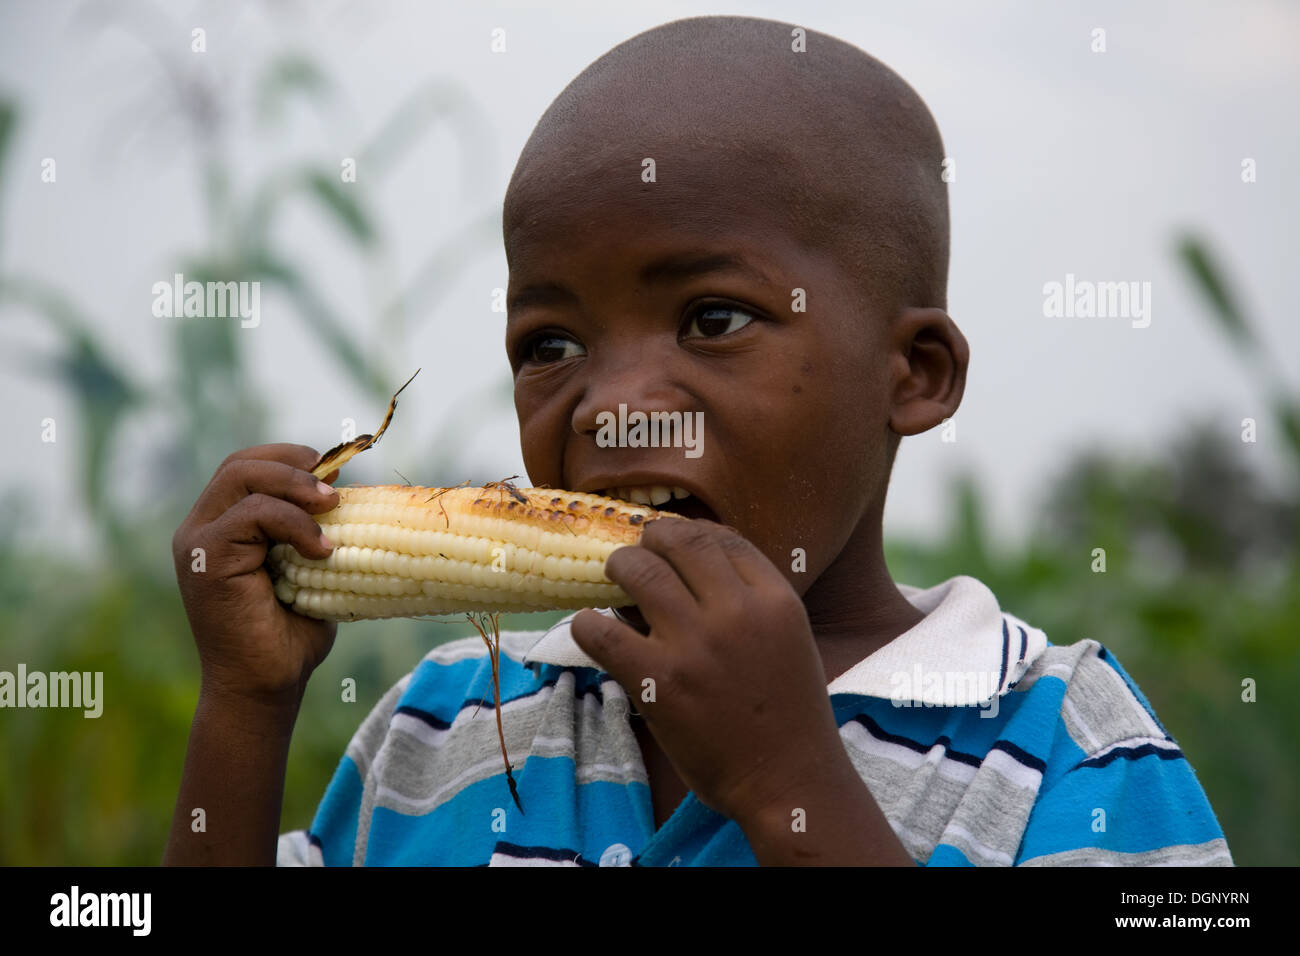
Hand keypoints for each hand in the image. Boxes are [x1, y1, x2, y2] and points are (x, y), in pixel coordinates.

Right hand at [171, 443, 340, 707]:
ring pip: (243, 478)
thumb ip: (314, 530)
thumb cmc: (291, 634)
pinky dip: (293, 522)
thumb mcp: (309, 568)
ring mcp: (198, 543)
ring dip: (297, 487)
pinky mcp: (205, 560)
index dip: (290, 460)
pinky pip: (250, 514)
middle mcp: (201, 529)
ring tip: (333, 509)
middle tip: (335, 490)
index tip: (334, 473)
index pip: (247, 466)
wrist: (265, 686)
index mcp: (221, 526)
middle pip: (241, 464)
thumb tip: (350, 493)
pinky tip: (321, 549)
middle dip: (293, 464)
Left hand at [570, 518, 845, 824]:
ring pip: (639, 572)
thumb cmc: (790, 714)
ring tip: (613, 576)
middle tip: (638, 552)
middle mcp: (736, 612)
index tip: (673, 540)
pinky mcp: (658, 680)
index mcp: (775, 599)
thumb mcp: (789, 639)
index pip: (723, 539)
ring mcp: (694, 644)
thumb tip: (696, 566)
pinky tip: (588, 625)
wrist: (789, 780)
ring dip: (619, 566)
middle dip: (651, 539)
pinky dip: (587, 622)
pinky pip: (602, 632)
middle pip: (680, 543)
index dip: (692, 531)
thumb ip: (752, 601)